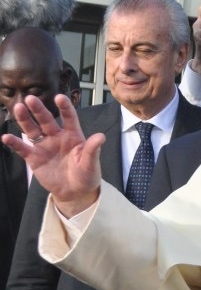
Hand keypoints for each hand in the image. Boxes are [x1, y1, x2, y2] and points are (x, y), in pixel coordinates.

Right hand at [3, 94, 102, 216]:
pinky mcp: (34, 158)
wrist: (76, 192)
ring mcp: (44, 146)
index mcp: (73, 136)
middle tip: (31, 98)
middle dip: (39, 110)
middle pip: (46, 120)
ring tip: (18, 109)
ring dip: (25, 119)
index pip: (69, 118)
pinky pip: (22, 148)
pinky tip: (6, 138)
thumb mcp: (91, 163)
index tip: (60, 97)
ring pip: (32, 130)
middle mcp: (57, 137)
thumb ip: (93, 149)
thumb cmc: (87, 175)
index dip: (65, 107)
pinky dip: (14, 143)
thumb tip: (101, 136)